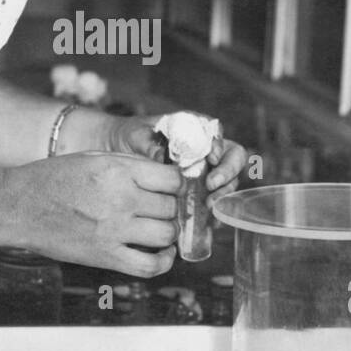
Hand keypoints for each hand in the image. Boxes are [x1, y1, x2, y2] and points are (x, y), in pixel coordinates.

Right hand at [6, 152, 180, 276]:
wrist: (19, 206)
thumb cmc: (54, 178)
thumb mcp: (94, 157)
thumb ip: (131, 165)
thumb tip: (165, 175)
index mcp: (118, 170)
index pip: (172, 179)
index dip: (175, 184)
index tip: (169, 188)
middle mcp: (120, 199)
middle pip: (170, 207)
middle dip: (170, 208)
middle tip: (160, 209)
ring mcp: (114, 229)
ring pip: (166, 234)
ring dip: (167, 232)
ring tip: (158, 228)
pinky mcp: (105, 256)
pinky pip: (149, 266)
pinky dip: (163, 262)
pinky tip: (162, 253)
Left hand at [106, 113, 248, 207]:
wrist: (117, 151)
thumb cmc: (130, 135)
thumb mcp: (136, 136)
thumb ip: (149, 144)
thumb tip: (162, 157)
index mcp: (195, 128)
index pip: (218, 134)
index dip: (220, 147)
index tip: (211, 159)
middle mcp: (205, 148)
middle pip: (232, 158)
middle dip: (227, 174)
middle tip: (212, 186)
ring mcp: (204, 171)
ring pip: (227, 182)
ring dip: (222, 195)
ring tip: (209, 206)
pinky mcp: (198, 191)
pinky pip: (214, 201)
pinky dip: (214, 212)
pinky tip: (208, 222)